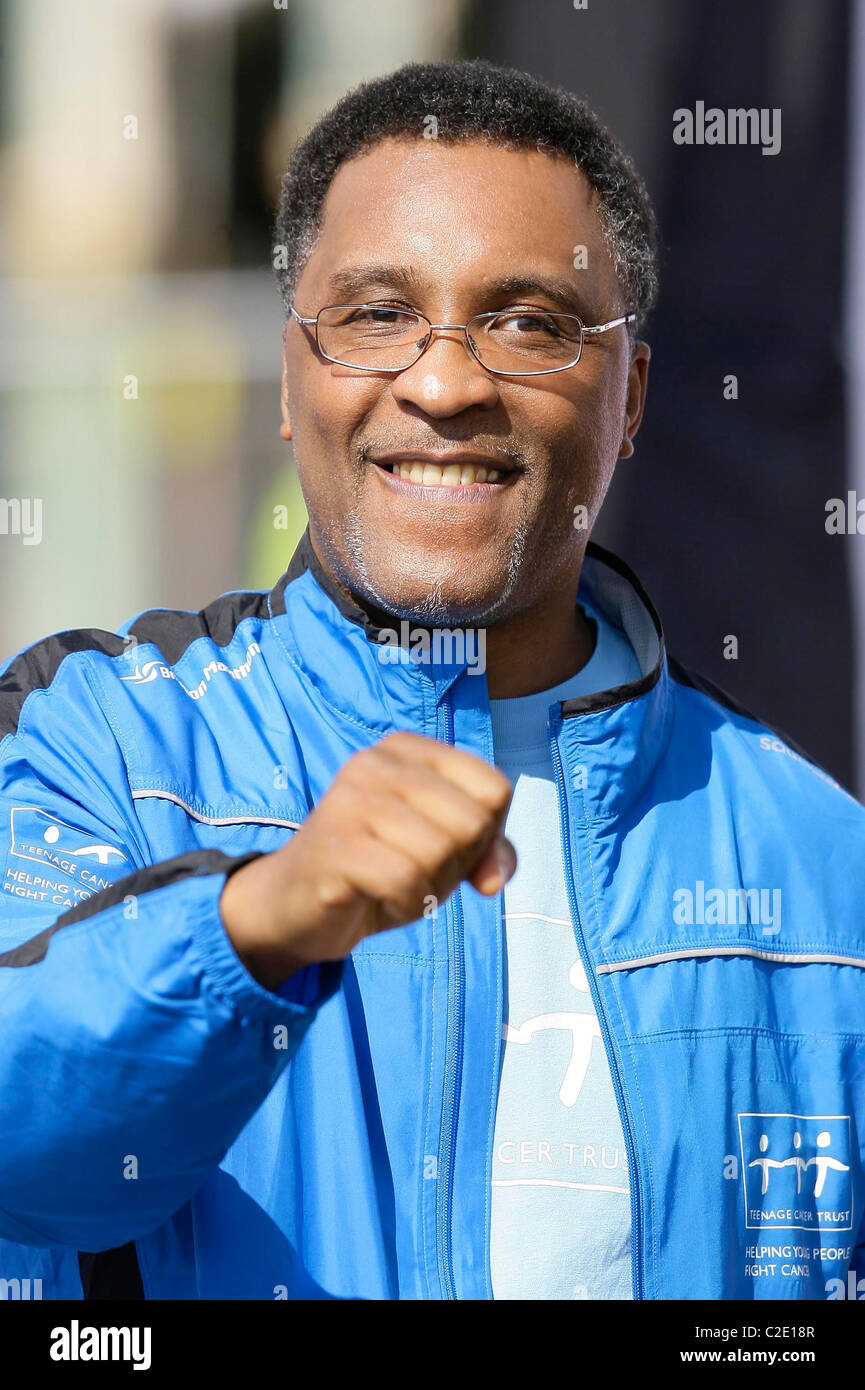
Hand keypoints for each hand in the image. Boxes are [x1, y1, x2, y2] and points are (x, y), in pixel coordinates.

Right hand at [220, 731, 515, 989]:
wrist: (295, 904)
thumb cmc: (378, 868)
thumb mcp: (443, 852)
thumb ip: (486, 850)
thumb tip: (495, 877)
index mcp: (408, 750)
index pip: (494, 789)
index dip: (487, 836)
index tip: (447, 850)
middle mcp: (377, 761)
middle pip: (472, 822)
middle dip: (456, 865)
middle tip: (414, 871)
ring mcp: (352, 798)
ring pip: (441, 852)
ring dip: (429, 889)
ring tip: (392, 885)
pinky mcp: (335, 843)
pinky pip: (407, 880)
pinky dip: (406, 904)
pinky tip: (377, 899)